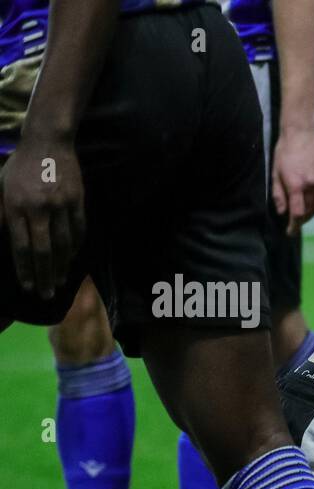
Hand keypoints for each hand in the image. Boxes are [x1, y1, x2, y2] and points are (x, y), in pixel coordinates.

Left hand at [0, 135, 84, 299]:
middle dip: (43, 276)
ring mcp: (60, 205)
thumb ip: (1, 212)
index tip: (27, 286)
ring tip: (60, 283)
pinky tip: (72, 260)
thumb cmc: (20, 166)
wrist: (48, 142)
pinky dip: (75, 248)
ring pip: (62, 244)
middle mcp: (38, 208)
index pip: (20, 245)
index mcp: (16, 206)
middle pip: (43, 251)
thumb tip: (0, 238)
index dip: (24, 269)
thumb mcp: (2, 185)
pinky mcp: (77, 201)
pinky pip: (78, 230)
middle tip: (45, 295)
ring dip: (61, 267)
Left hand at [271, 127, 313, 234]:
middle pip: (308, 211)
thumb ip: (279, 194)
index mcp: (296, 184)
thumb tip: (282, 212)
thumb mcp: (275, 172)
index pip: (297, 212)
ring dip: (311, 213)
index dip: (294, 226)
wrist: (301, 133)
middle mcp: (310, 184)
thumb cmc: (284, 151)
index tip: (290, 232)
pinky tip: (313, 205)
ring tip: (303, 216)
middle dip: (301, 220)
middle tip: (294, 223)